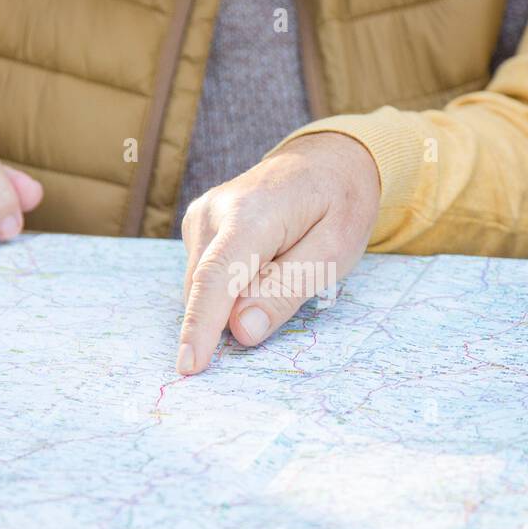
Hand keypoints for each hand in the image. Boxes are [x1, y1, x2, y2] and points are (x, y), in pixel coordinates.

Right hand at [177, 132, 380, 374]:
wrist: (328, 161)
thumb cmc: (338, 205)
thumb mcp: (334, 252)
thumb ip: (286, 290)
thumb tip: (241, 331)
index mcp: (250, 214)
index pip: (215, 278)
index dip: (200, 327)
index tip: (189, 367)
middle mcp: (214, 212)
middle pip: (207, 289)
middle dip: (232, 314)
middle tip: (290, 287)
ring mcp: (201, 216)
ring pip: (203, 286)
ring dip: (234, 298)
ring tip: (283, 263)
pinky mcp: (198, 226)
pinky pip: (206, 275)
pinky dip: (230, 285)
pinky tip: (263, 262)